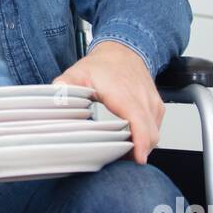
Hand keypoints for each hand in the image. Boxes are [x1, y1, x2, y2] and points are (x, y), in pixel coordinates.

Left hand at [55, 41, 163, 164]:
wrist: (122, 50)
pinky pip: (156, 128)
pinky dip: (147, 138)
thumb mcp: (79, 72)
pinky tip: (131, 142)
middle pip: (150, 134)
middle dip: (139, 151)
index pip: (138, 121)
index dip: (140, 142)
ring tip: (123, 154)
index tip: (137, 158)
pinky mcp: (157, 107)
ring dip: (143, 146)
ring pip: (155, 133)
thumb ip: (65, 85)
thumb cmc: (103, 65)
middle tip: (120, 162)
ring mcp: (152, 103)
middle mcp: (142, 99)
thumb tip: (55, 96)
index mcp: (124, 94)